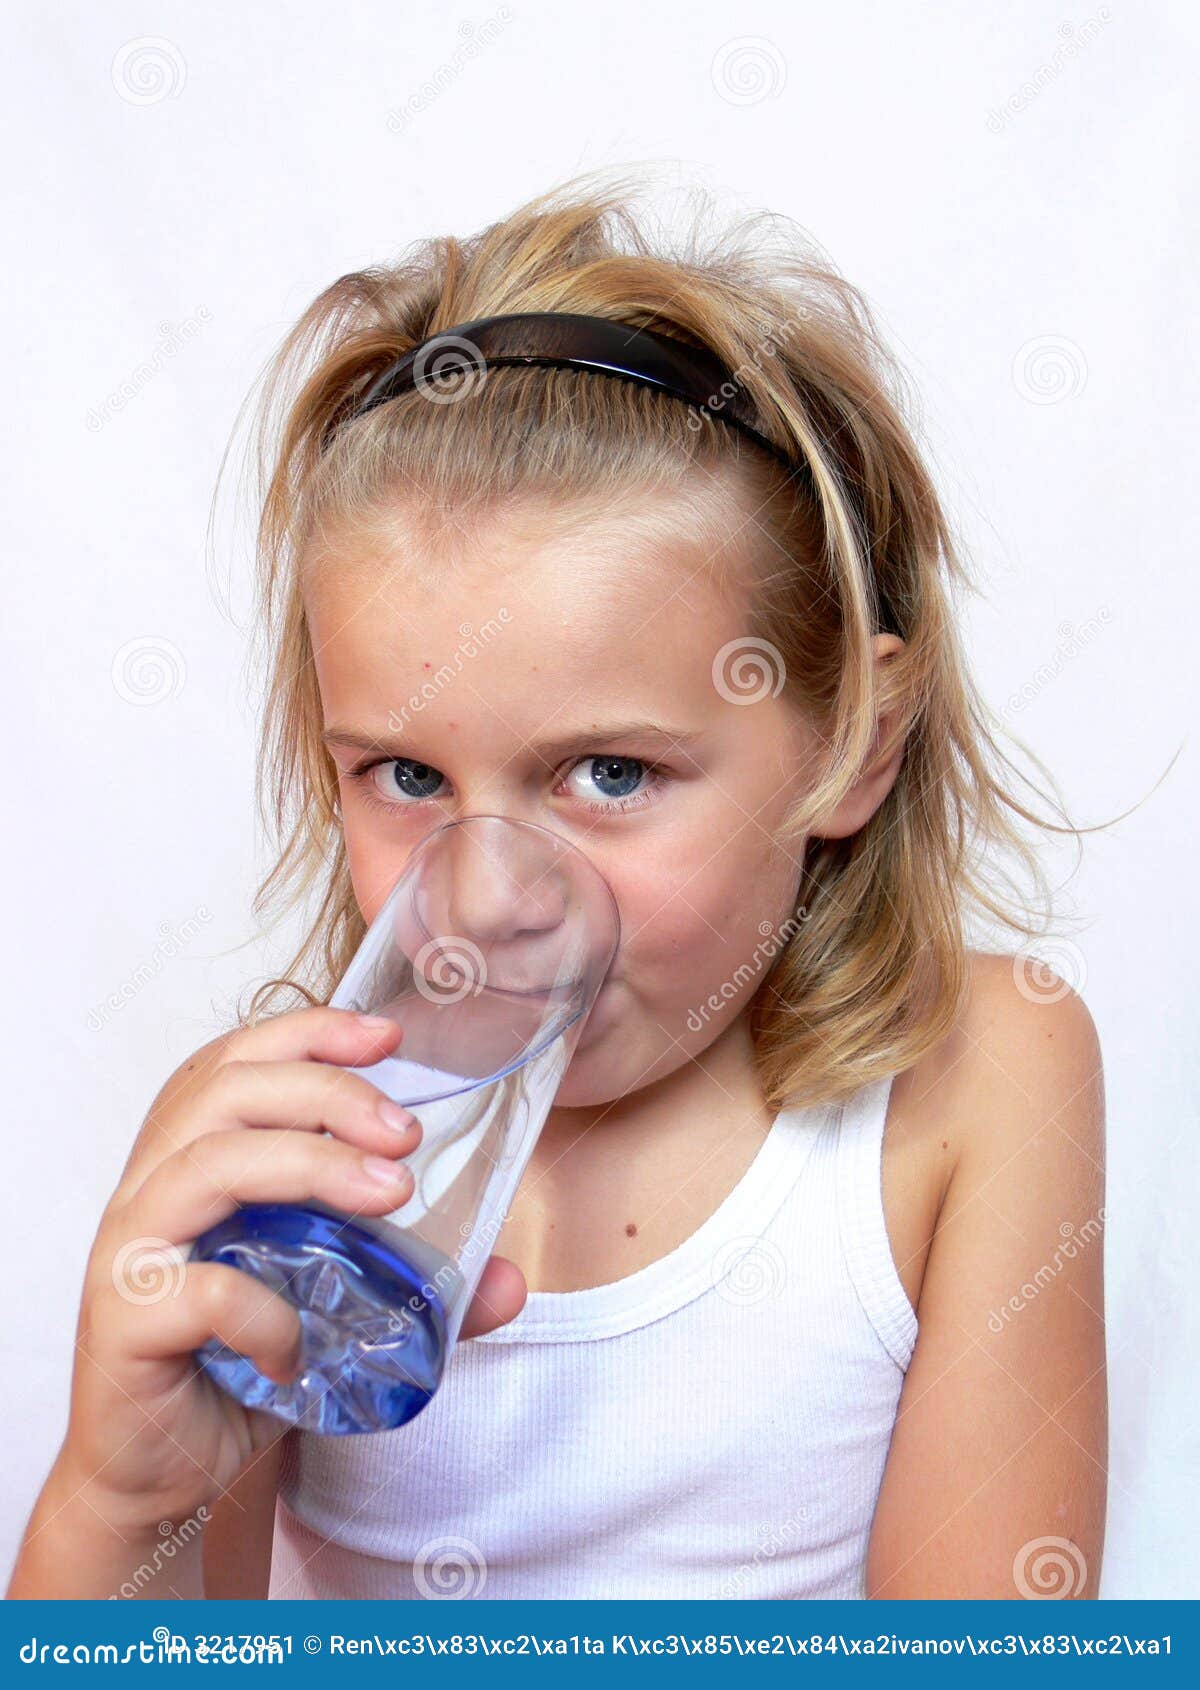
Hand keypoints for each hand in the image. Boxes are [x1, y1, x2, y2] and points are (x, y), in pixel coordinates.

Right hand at [56, 1005, 526, 1536]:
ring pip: (206, 1166)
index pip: (235, 1061)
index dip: (308, 1033)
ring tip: (391, 1196)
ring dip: (310, 1165)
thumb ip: (414, 1286)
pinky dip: (265, 1311)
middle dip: (328, 1095)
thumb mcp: (335, 1308)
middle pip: (225, 1094)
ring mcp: (129, 1253)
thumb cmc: (242, 1367)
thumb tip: (508, 1280)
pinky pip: (200, 1292)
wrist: (168, 1479)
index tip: (389, 1036)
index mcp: (190, 1159)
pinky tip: (301, 1348)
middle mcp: (151, 1190)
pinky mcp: (123, 1324)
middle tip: (408, 1135)